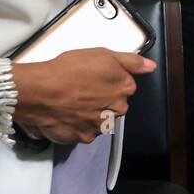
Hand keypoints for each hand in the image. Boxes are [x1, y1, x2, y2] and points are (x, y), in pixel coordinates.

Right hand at [15, 48, 154, 144]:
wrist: (42, 91)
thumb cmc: (70, 69)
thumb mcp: (103, 55)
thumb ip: (131, 61)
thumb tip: (151, 67)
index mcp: (124, 89)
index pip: (124, 86)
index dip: (108, 81)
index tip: (94, 78)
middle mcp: (116, 111)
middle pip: (114, 106)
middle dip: (102, 100)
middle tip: (81, 90)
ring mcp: (99, 127)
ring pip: (99, 120)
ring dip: (90, 114)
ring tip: (72, 103)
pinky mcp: (82, 138)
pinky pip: (82, 131)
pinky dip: (76, 125)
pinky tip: (66, 114)